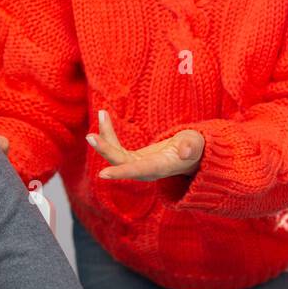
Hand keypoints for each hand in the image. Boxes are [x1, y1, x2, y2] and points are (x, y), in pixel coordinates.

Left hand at [86, 109, 203, 181]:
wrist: (193, 157)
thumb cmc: (197, 149)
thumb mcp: (197, 144)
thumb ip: (192, 146)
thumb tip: (185, 151)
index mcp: (160, 168)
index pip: (138, 171)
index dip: (121, 172)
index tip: (102, 174)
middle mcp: (145, 170)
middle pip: (120, 162)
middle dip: (105, 150)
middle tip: (90, 136)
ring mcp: (137, 165)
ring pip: (115, 154)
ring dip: (105, 137)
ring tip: (102, 114)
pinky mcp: (133, 160)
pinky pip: (116, 147)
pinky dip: (109, 133)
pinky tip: (104, 116)